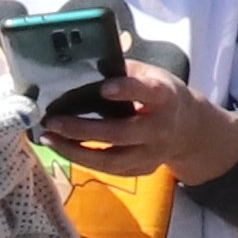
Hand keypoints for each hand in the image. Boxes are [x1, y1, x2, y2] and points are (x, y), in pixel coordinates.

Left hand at [34, 62, 237, 188]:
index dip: (126, 90)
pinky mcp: (143, 169)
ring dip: (76, 152)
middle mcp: (160, 127)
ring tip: (48, 139)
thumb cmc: (160, 94)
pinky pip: (110, 170)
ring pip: (112, 160)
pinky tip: (62, 148)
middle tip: (53, 121)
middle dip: (83, 129)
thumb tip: (83, 66)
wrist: (188, 128)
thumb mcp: (150, 74)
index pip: (147, 92)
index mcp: (164, 96)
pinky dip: (83, 160)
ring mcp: (152, 153)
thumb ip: (122, 71)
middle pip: (121, 133)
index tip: (103, 89)